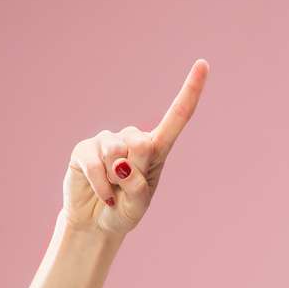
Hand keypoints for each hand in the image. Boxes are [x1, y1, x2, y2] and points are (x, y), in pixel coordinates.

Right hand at [62, 58, 208, 236]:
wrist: (96, 222)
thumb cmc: (124, 211)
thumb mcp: (139, 204)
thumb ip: (138, 185)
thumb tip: (126, 159)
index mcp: (157, 149)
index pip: (177, 117)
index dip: (190, 91)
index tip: (203, 64)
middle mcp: (132, 139)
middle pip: (141, 144)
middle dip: (133, 171)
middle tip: (126, 189)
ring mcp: (107, 141)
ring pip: (116, 153)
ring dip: (115, 181)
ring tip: (113, 190)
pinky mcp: (85, 149)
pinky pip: (95, 165)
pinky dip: (101, 185)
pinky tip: (103, 194)